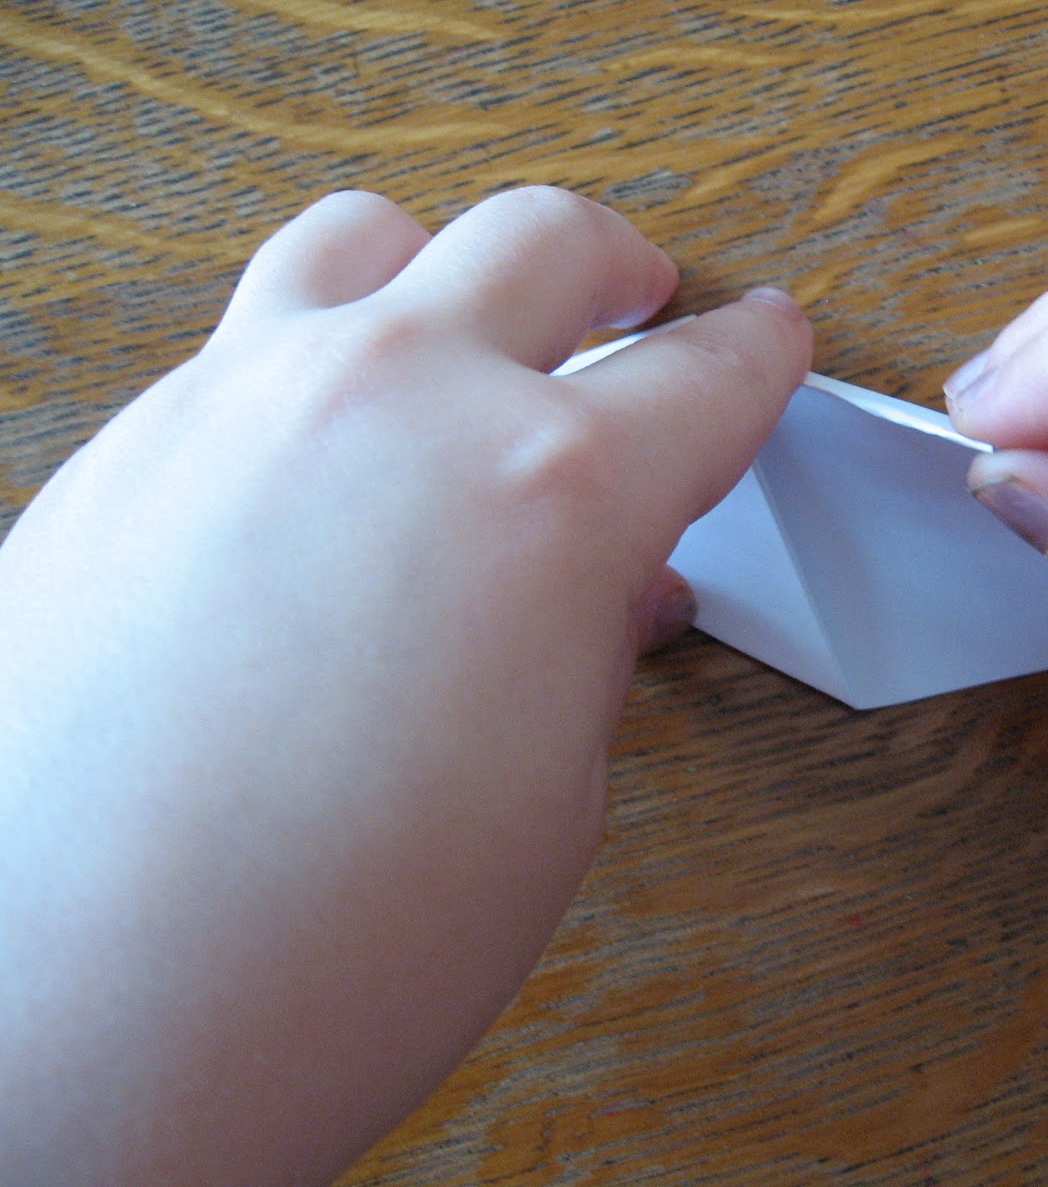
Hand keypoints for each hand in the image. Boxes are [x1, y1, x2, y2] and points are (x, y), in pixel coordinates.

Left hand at [0, 187, 810, 1182]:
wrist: (70, 1019)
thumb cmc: (321, 943)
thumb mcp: (551, 793)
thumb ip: (588, 643)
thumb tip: (605, 585)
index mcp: (548, 494)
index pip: (702, 377)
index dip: (758, 355)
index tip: (767, 338)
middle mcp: (395, 404)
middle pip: (543, 239)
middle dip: (619, 264)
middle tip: (644, 299)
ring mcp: (244, 404)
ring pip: (367, 238)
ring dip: (446, 272)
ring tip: (468, 337)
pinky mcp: (128, 447)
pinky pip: (248, 337)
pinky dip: (321, 357)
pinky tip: (330, 454)